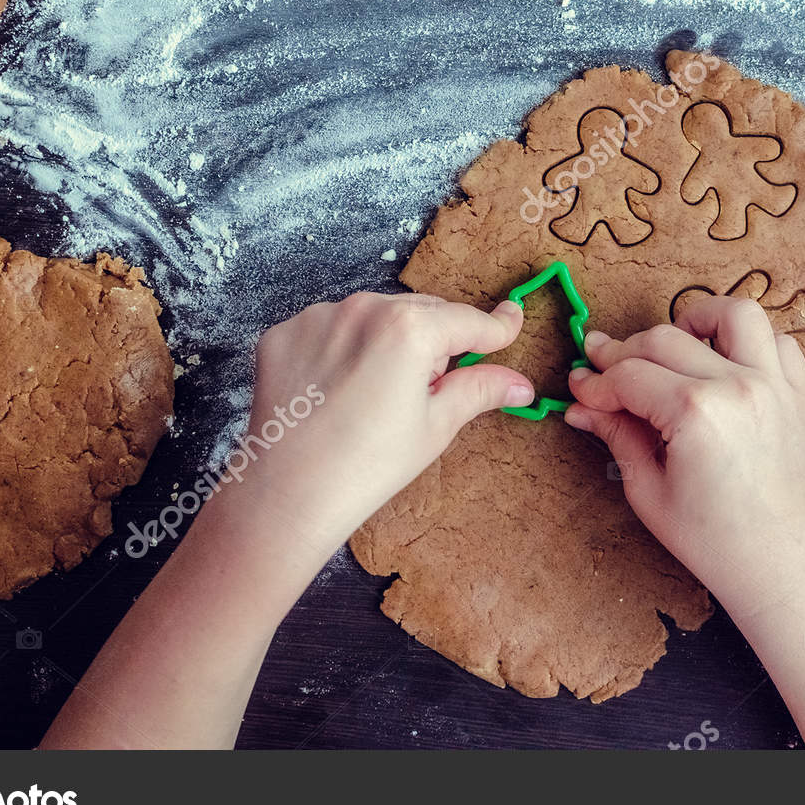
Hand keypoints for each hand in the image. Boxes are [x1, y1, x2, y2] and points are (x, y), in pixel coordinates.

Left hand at [215, 293, 532, 566]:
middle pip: (420, 312)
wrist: (286, 496)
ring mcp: (316, 318)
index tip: (511, 320)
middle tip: (431, 387)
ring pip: (373, 317)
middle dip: (435, 341)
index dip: (496, 327)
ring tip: (377, 394)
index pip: (467, 321)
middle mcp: (361, 308)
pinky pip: (328, 329)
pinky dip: (341, 349)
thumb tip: (520, 384)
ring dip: (387, 341)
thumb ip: (478, 390)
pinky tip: (339, 391)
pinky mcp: (283, 333)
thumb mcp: (435, 427)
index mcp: (409, 328)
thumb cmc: (366, 467)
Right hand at [564, 295, 804, 612]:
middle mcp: (738, 386)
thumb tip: (582, 407)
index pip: (628, 377)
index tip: (579, 389)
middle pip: (665, 339)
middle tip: (602, 367)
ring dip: (696, 318)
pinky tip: (725, 363)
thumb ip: (617, 437)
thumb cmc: (715, 542)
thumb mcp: (650, 492)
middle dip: (624, 350)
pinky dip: (749, 341)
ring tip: (675, 342)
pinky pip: (777, 341)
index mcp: (696, 412)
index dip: (595, 382)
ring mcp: (774, 385)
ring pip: (733, 314)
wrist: (783, 566)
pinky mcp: (798, 395)